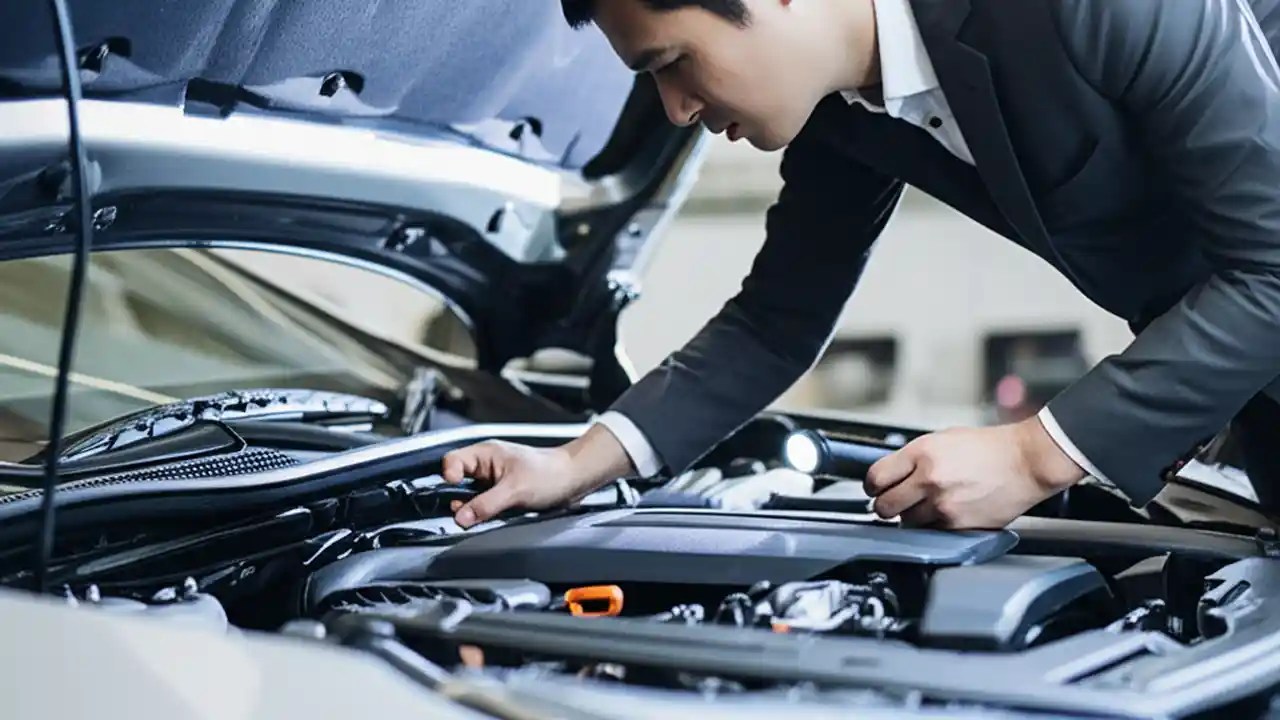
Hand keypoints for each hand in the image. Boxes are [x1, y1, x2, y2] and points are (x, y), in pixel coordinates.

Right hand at [442, 424, 634, 527]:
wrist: (574, 480)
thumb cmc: (550, 474)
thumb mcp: (515, 490)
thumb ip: (485, 504)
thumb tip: (460, 518)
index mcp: (485, 454)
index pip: (451, 462)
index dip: (449, 478)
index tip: (455, 493)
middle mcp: (485, 466)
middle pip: (456, 483)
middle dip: (460, 500)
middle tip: (469, 512)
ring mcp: (492, 481)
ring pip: (469, 498)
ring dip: (473, 509)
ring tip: (486, 514)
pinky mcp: (501, 496)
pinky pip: (483, 506)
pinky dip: (484, 514)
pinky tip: (494, 517)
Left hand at [864, 417, 1086, 528]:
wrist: (1027, 462)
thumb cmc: (989, 448)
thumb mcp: (943, 439)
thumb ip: (914, 458)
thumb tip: (892, 474)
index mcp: (922, 453)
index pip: (875, 478)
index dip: (872, 486)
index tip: (875, 489)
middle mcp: (929, 479)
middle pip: (884, 506)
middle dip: (886, 506)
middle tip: (895, 502)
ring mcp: (943, 505)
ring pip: (907, 522)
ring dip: (912, 517)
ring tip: (930, 504)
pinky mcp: (959, 525)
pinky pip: (932, 532)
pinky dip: (934, 526)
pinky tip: (947, 512)